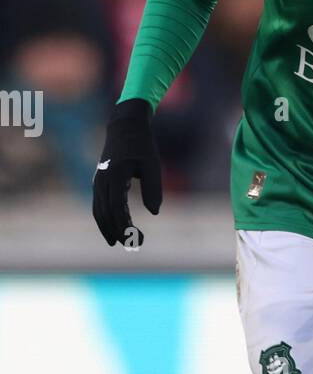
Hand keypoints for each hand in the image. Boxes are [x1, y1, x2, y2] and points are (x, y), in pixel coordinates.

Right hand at [92, 98, 162, 246]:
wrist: (124, 127)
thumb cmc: (142, 145)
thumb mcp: (153, 165)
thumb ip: (153, 188)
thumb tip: (154, 212)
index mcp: (115, 175)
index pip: (116, 208)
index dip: (125, 226)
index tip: (138, 239)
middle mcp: (102, 180)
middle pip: (105, 214)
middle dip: (119, 232)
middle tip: (135, 246)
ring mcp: (98, 182)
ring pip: (98, 212)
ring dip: (110, 230)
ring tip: (124, 244)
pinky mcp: (100, 183)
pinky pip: (99, 206)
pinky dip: (105, 221)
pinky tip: (115, 232)